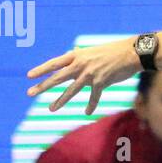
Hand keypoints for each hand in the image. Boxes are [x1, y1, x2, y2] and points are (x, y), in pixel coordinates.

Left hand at [26, 36, 142, 114]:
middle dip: (42, 86)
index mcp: (77, 55)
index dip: (41, 69)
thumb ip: (81, 54)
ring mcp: (90, 74)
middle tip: (29, 93)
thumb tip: (72, 52)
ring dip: (60, 100)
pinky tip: (86, 112)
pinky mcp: (101, 82)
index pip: (54, 63)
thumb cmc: (114, 50)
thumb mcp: (93, 50)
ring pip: (71, 90)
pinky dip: (90, 105)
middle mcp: (81, 65)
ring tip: (51, 108)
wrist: (132, 53)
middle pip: (57, 77)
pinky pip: (93, 97)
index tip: (29, 76)